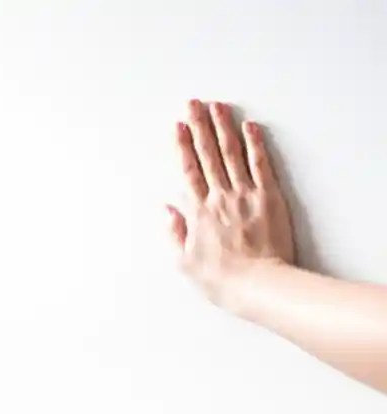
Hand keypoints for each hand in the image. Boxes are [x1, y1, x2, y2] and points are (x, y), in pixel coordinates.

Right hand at [167, 99, 294, 308]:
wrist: (259, 285)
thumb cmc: (222, 278)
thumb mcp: (184, 262)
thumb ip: (174, 232)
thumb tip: (168, 208)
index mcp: (199, 212)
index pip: (188, 170)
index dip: (182, 146)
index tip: (178, 126)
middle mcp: (221, 197)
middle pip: (208, 155)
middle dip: (200, 126)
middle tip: (194, 104)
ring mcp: (246, 195)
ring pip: (232, 154)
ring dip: (224, 127)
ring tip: (218, 107)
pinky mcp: (270, 198)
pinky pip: (261, 165)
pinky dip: (255, 145)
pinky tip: (250, 127)